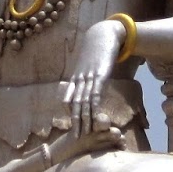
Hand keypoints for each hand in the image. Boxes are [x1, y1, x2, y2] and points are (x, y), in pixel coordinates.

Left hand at [65, 18, 125, 136]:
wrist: (104, 34)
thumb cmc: (97, 49)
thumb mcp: (87, 64)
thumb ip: (85, 75)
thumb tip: (84, 86)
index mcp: (76, 77)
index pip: (69, 99)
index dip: (70, 114)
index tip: (71, 127)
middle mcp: (80, 79)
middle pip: (75, 104)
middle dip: (76, 122)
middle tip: (76, 137)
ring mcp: (89, 77)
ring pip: (84, 102)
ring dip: (85, 119)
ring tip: (86, 132)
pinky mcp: (101, 75)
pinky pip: (96, 93)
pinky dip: (95, 106)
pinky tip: (96, 116)